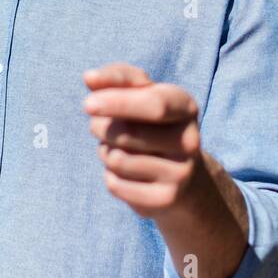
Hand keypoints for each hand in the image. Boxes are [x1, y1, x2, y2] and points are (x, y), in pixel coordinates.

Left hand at [82, 62, 204, 219]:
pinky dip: (110, 175)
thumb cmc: (151, 125)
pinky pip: (116, 184)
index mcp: (185, 106)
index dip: (118, 102)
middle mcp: (190, 140)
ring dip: (104, 152)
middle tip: (95, 125)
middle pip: (128, 133)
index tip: (87, 103)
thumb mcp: (141, 95)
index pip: (153, 104)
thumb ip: (117, 80)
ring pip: (118, 160)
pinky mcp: (165, 199)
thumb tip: (89, 77)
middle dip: (101, 127)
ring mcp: (181, 173)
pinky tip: (125, 173)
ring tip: (116, 149)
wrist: (182, 176)